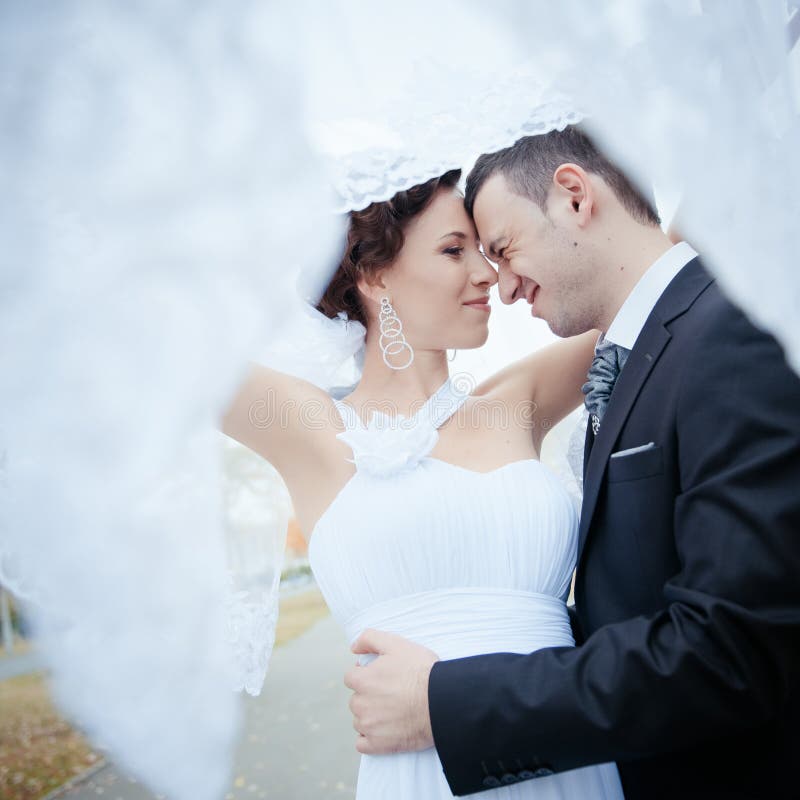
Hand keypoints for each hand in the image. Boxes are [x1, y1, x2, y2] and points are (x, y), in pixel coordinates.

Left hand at [344, 628, 438, 754]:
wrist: (442, 702)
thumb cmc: (421, 672)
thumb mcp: (396, 644)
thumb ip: (370, 639)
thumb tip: (353, 647)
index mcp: (362, 681)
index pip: (351, 677)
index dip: (365, 675)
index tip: (381, 677)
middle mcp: (361, 704)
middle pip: (356, 699)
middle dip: (368, 696)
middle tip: (390, 693)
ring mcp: (369, 727)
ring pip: (360, 720)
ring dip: (370, 716)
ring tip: (393, 711)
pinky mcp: (379, 745)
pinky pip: (363, 744)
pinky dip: (370, 738)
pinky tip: (384, 730)